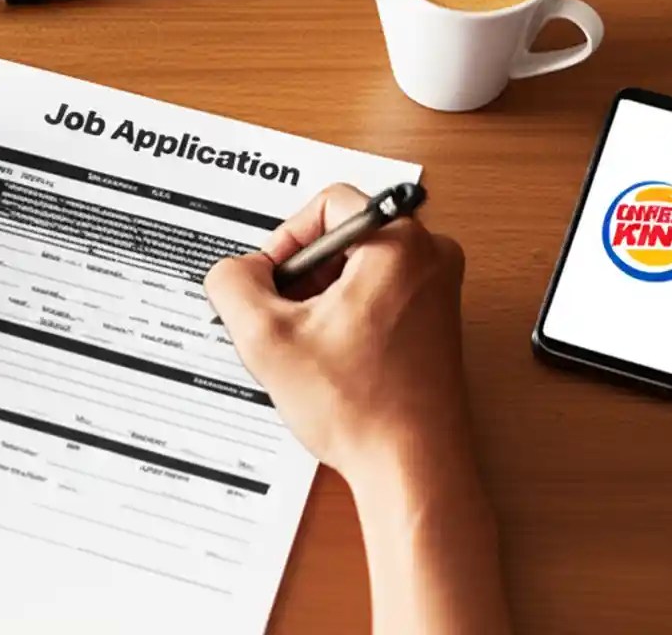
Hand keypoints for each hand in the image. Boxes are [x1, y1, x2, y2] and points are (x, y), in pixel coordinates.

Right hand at [204, 183, 466, 475]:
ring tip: (306, 345)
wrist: (411, 467)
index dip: (285, 240)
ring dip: (320, 299)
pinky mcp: (435, 324)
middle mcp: (430, 259)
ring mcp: (438, 293)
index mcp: (400, 245)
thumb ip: (232, 285)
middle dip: (301, 275)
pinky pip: (377, 296)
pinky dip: (344, 317)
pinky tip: (329, 359)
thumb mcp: (268, 338)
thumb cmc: (363, 408)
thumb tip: (234, 271)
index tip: (270, 281)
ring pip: (358, 269)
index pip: (327, 203)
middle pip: (342, 236)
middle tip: (283, 319)